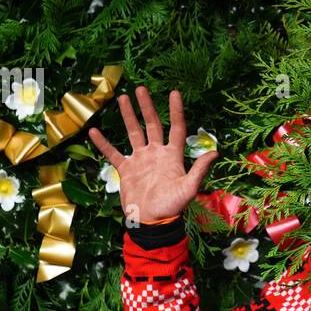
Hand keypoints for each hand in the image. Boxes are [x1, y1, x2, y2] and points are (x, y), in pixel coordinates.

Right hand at [88, 86, 217, 221]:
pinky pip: (113, 153)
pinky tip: (94, 131)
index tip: (174, 92)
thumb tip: (216, 152)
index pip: (175, 128)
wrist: (151, 222)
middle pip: (152, 125)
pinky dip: (103, 143)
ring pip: (133, 133)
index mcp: (172, 156)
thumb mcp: (188, 188)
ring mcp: (140, 160)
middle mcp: (156, 154)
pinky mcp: (126, 170)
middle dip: (147, 107)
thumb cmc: (172, 207)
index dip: (175, 110)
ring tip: (122, 98)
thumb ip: (199, 169)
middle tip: (140, 88)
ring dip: (127, 116)